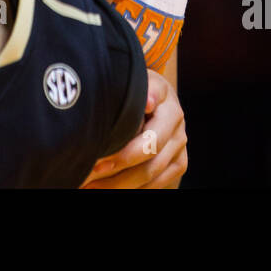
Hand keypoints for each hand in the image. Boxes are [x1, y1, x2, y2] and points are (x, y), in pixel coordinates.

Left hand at [81, 69, 186, 188]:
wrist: (155, 92)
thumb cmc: (138, 87)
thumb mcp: (138, 82)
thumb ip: (141, 91)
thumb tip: (149, 101)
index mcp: (170, 109)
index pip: (150, 141)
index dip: (124, 155)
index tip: (98, 161)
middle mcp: (179, 129)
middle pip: (151, 163)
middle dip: (118, 173)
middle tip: (89, 177)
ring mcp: (180, 147)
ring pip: (152, 176)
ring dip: (120, 185)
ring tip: (91, 187)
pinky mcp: (178, 162)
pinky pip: (157, 184)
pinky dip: (133, 188)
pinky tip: (108, 187)